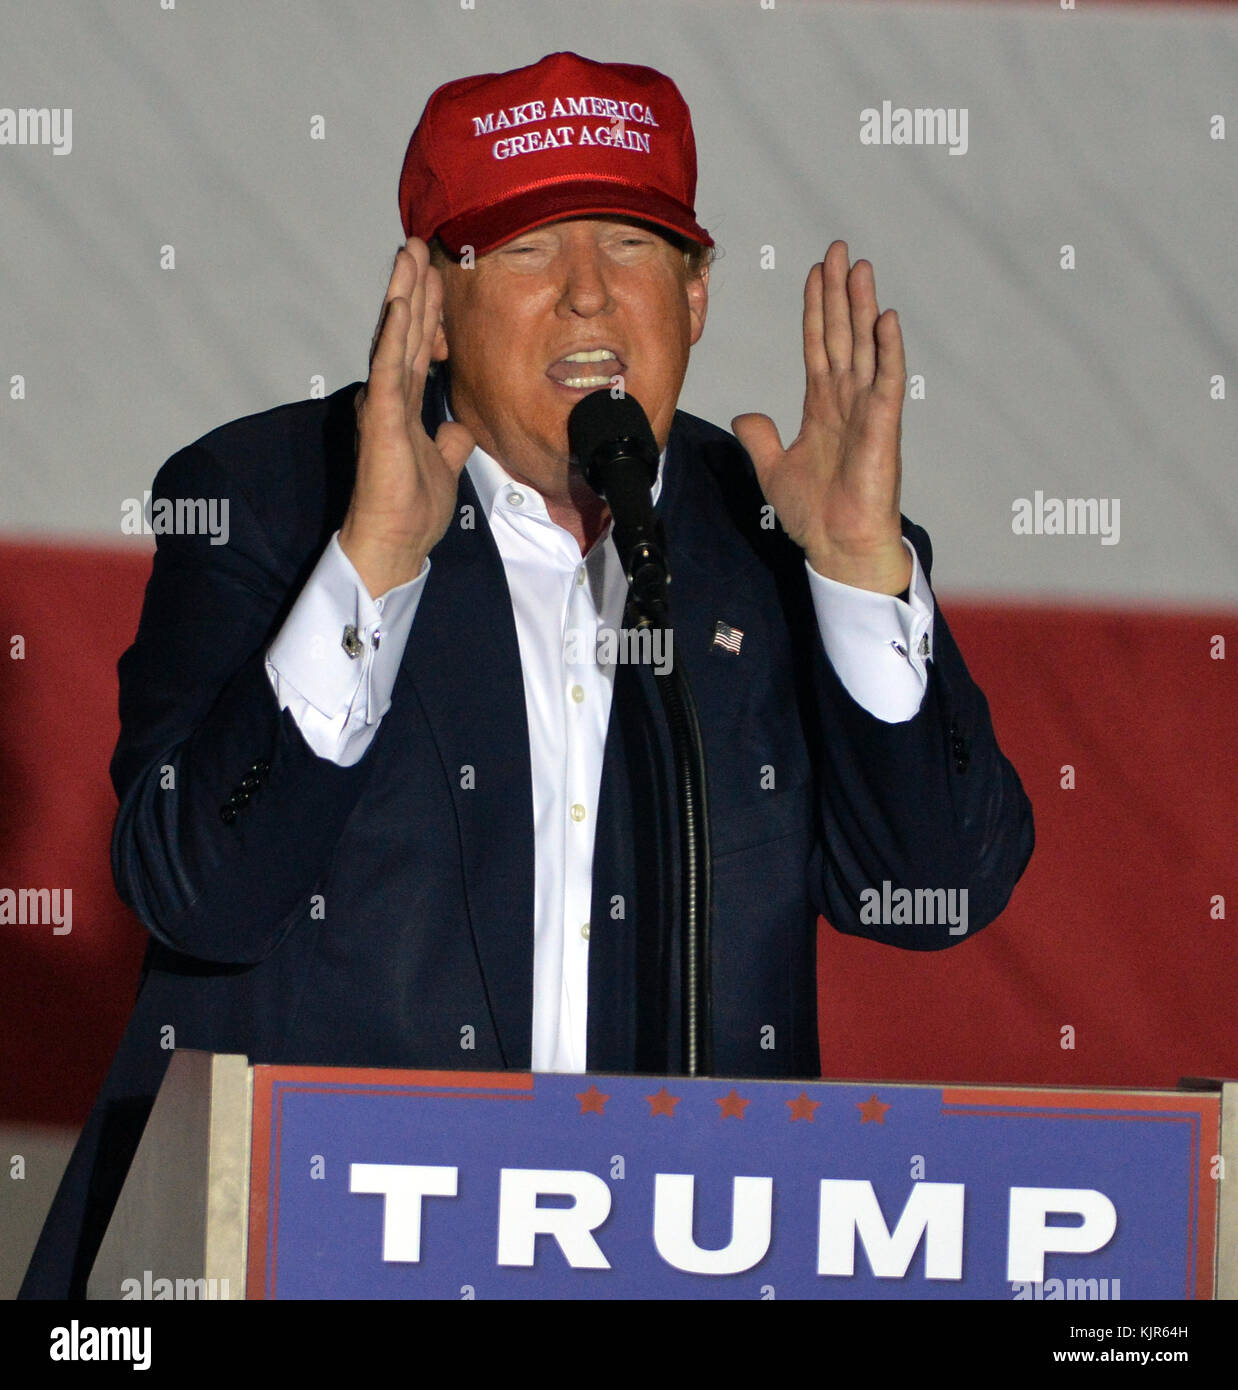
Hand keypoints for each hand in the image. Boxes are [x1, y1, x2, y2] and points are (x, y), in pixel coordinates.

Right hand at [339, 238, 474, 597]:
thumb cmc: (412, 510)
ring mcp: (383, 403)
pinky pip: (389, 364)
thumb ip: (449, 441)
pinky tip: (403, 301)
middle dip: (413, 287)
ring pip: (393, 337)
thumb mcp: (444, 465)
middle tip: (417, 244)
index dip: (427, 311)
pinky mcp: (381, 416)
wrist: (395, 542)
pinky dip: (396, 331)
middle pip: (403, 331)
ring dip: (402, 294)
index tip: (436, 274)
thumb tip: (458, 428)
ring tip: (408, 253)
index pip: (416, 347)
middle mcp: (389, 397)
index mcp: (403, 405)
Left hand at [732, 240, 910, 594]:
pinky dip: (888, 350)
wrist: (838, 546)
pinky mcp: (883, 428)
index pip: (817, 346)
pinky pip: (886, 382)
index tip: (814, 273)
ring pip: (864, 348)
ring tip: (860, 267)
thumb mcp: (774, 469)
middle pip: (841, 335)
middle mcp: (847, 401)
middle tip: (839, 250)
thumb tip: (745, 415)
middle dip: (839, 293)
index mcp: (822, 407)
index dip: (815, 310)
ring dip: (862, 308)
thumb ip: (761, 438)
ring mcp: (867, 411)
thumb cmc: (814, 514)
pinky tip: (886, 318)